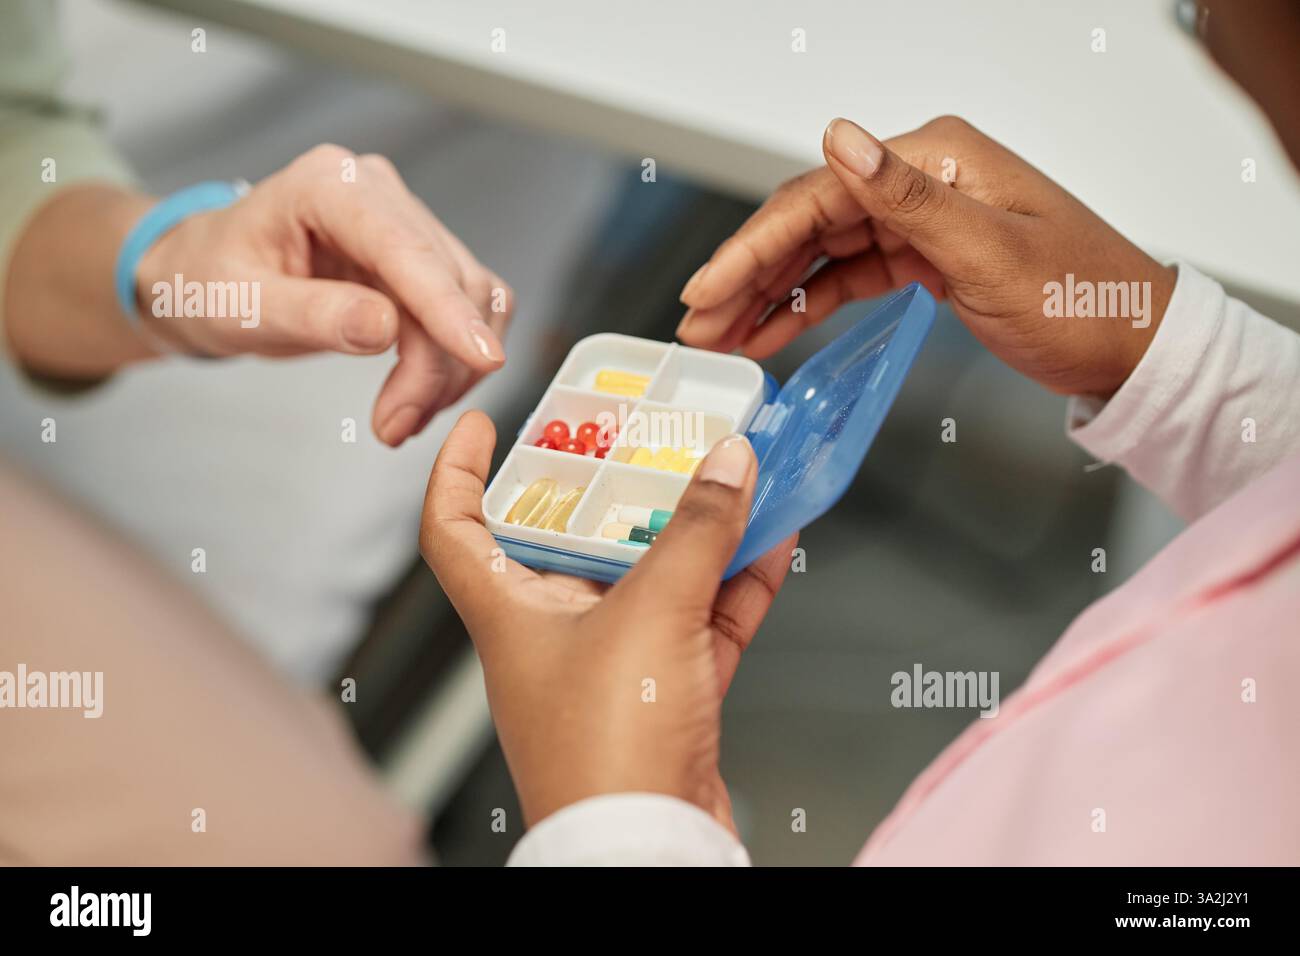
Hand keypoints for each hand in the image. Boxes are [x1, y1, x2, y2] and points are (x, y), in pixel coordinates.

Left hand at [137, 146, 512, 444]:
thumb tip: (384, 328)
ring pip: (472, 298)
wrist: (207, 278)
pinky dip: (455, 360)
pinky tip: (420, 394)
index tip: (484, 360)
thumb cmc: (209, 282)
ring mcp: (406, 222)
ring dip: (451, 370)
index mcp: (328, 185)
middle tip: (395, 427)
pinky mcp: (422, 258)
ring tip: (400, 419)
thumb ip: (311, 314)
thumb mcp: (240, 305)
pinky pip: (469, 309)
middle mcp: (377, 193)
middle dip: (437, 364)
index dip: (449, 308)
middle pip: (449, 281)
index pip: (407, 249)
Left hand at [419, 411, 795, 828]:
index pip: (455, 528)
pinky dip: (735, 581)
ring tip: (734, 474)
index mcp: (512, 611)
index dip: (459, 469)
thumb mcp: (651, 614)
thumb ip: (694, 533)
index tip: (481, 422)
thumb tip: (729, 464)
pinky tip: (772, 540)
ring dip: (696, 530)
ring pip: (654, 576)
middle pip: (576, 540)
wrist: (651, 849)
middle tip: (653, 435)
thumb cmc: (609, 749)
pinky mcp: (670, 692)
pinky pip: (703, 618)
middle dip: (621, 486)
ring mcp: (617, 663)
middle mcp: (557, 633)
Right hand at [677, 116, 1176, 398]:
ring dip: (768, 294)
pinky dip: (809, 304)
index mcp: (933, 160)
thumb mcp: (992, 252)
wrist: (1133, 345)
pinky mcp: (924, 257)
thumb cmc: (1081, 299)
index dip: (753, 245)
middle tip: (698, 324)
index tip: (707, 290)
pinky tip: (773, 330)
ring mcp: (920, 218)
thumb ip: (907, 199)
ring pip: (821, 253)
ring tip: (721, 337)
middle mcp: (919, 180)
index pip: (818, 195)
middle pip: (808, 222)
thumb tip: (837, 136)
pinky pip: (849, 277)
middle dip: (747, 275)